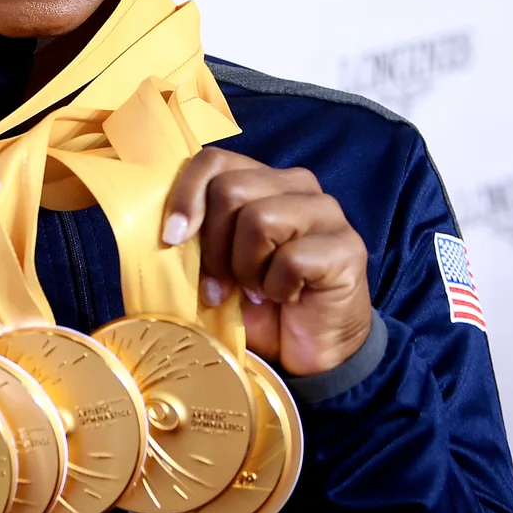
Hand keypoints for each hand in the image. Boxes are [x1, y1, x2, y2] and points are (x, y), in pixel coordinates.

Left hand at [163, 150, 371, 375]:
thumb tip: (165, 228)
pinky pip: (291, 259)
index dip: (186, 195)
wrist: (309, 351)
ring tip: (256, 291)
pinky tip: (287, 298)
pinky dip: (277, 288)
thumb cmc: (257, 303)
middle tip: (221, 285)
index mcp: (261, 179)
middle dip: (214, 246)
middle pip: (230, 189)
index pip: (214, 161)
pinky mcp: (347, 247)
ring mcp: (326, 212)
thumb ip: (196, 235)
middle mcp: (296, 185)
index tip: (172, 238)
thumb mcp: (215, 264)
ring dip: (246, 268)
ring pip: (259, 219)